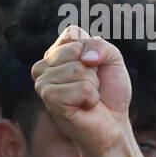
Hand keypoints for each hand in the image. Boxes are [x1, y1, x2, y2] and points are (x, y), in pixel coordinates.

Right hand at [32, 25, 132, 156]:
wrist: (112, 123)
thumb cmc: (110, 92)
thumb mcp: (113, 60)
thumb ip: (101, 46)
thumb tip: (85, 58)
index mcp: (56, 52)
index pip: (72, 33)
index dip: (94, 50)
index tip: (96, 68)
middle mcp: (43, 65)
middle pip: (75, 51)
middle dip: (94, 70)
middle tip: (93, 87)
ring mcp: (42, 82)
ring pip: (78, 70)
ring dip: (93, 86)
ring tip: (88, 98)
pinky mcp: (49, 98)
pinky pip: (81, 87)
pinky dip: (91, 97)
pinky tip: (84, 106)